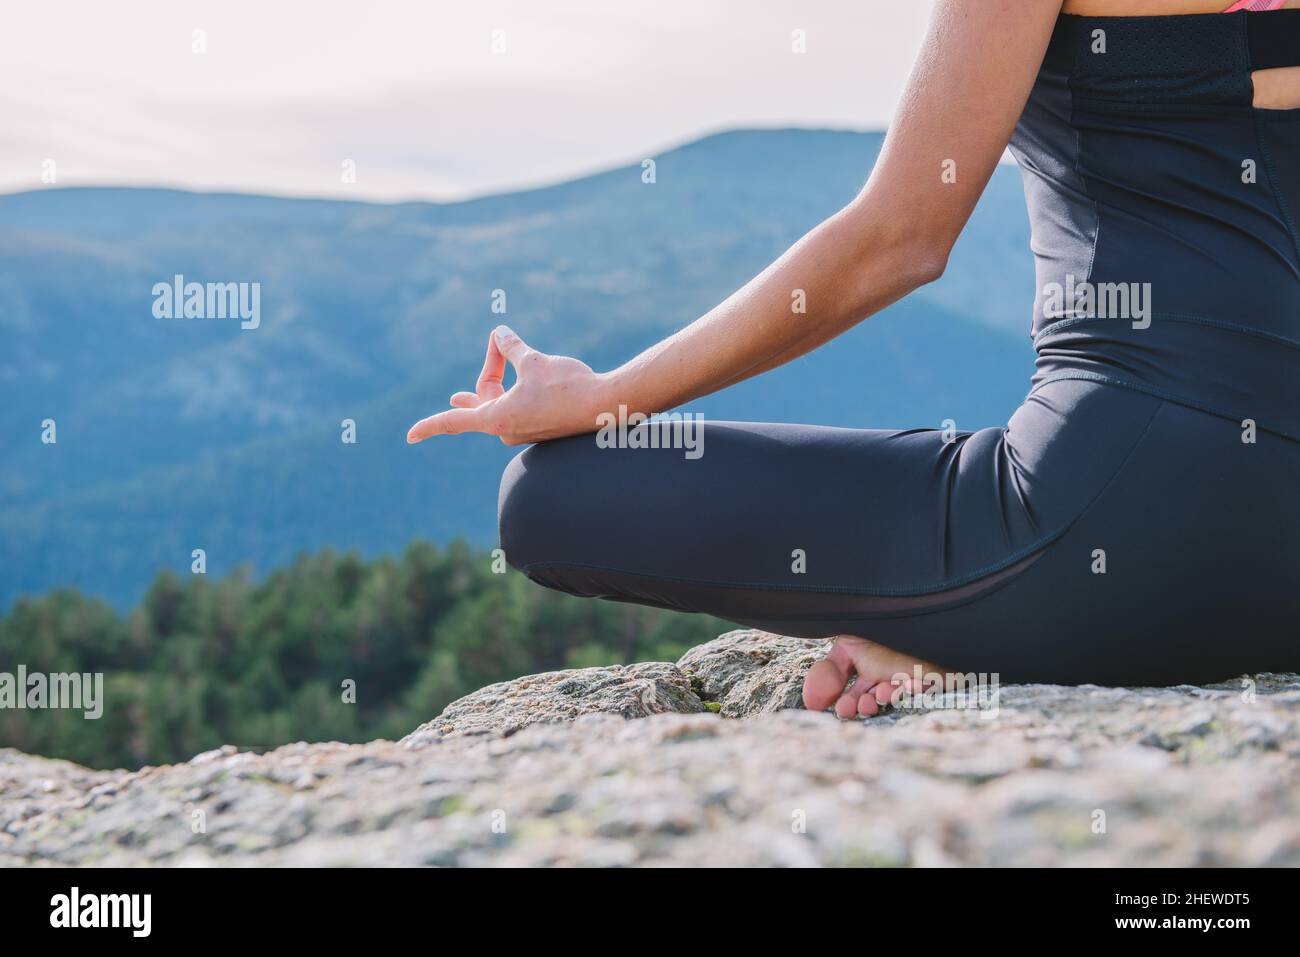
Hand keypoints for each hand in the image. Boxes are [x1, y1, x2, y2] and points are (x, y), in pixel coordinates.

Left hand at [406, 326, 610, 445]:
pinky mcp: (543, 429)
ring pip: (503, 402)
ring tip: (503, 352)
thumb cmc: (569, 386)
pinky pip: (520, 407)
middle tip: (496, 346)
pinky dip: (520, 387)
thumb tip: (499, 333)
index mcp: (498, 418)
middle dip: (489, 370)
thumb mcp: (535, 360)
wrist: (609, 406)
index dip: (429, 426)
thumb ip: (512, 348)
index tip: (409, 437)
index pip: (454, 421)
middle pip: (484, 400)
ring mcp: (526, 432)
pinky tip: (529, 375)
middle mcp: (508, 430)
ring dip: (505, 377)